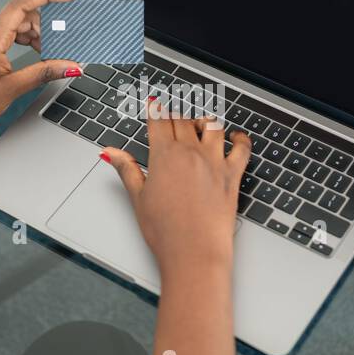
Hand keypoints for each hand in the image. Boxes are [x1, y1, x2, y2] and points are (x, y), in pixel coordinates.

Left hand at [0, 0, 81, 143]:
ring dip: (38, 35)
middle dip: (48, 24)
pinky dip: (27, 42)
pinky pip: (9, 36)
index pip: (22, 4)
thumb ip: (43, 73)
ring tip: (54, 52)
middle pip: (23, 14)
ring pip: (17, 25)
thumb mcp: (11, 89)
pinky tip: (37, 56)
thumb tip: (71, 66)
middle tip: (67, 39)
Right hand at [101, 98, 251, 276]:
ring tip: (198, 122)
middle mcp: (191, 152)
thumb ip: (126, 169)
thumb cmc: (166, 231)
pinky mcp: (233, 175)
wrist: (194, 251)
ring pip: (212, 126)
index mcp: (165, 155)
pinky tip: (236, 137)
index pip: (158, 121)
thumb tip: (111, 153)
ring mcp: (214, 162)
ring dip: (203, 120)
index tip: (152, 102)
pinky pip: (242, 148)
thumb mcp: (138, 198)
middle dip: (174, 113)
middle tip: (170, 112)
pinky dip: (240, 139)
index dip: (154, 109)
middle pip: (183, 120)